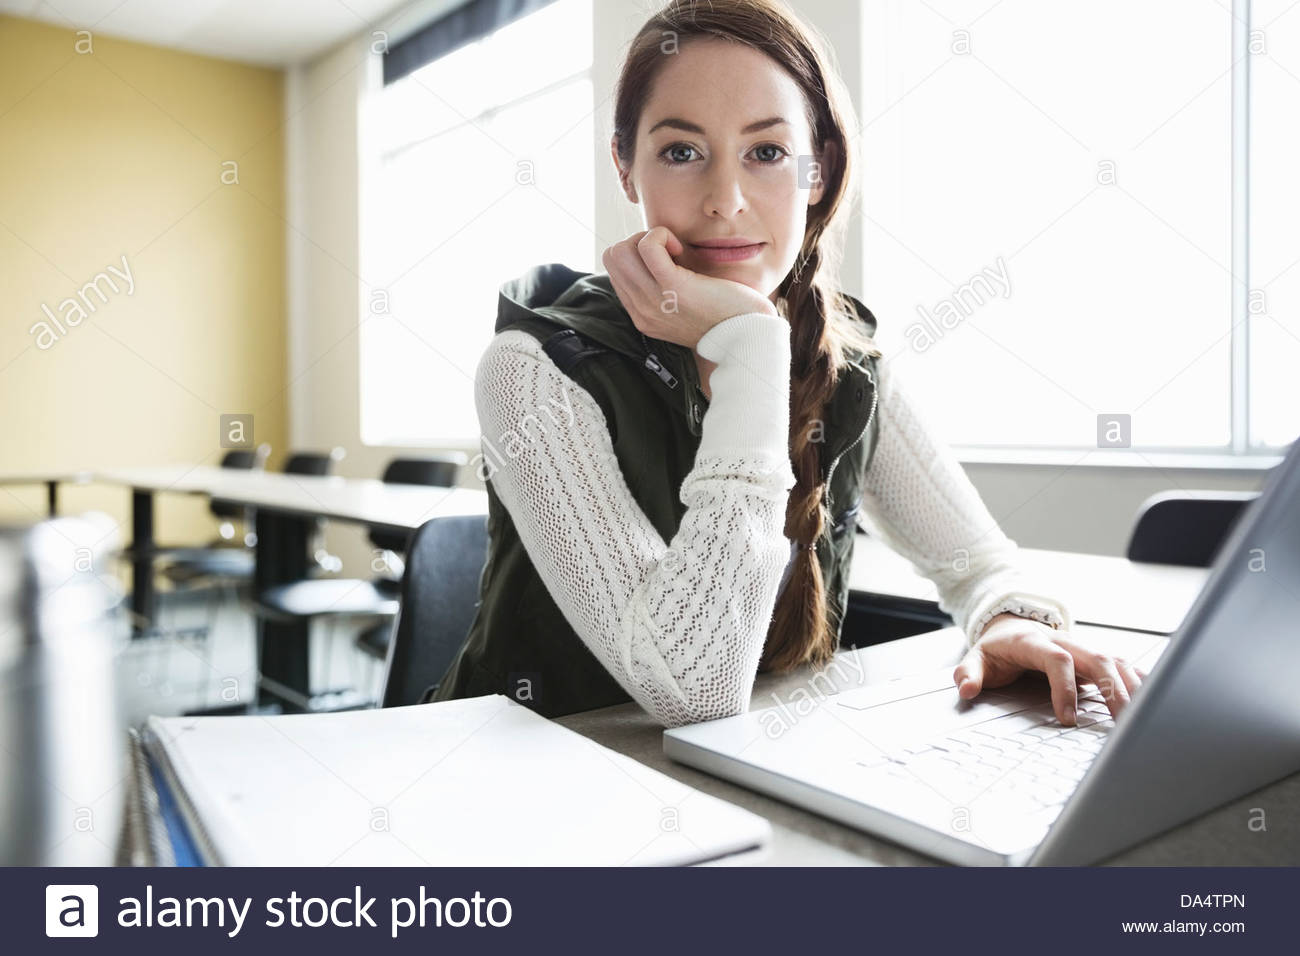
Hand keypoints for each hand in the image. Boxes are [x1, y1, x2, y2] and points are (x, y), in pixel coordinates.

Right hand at [601, 226, 778, 350]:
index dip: (637, 254)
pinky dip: (662, 235)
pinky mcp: (672, 287)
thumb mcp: (684, 307)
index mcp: (642, 315)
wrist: (747, 337)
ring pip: (621, 250)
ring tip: (674, 251)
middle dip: (637, 242)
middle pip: (612, 257)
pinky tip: (681, 248)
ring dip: (648, 238)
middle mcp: (641, 311)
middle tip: (668, 252)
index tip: (666, 260)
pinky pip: (648, 246)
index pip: (614, 271)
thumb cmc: (726, 316)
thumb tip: (656, 254)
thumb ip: (664, 290)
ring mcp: (653, 300)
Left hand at [952, 613, 1147, 725]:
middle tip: (1122, 722)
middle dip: (1112, 689)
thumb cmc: (997, 647)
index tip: (1067, 717)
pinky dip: (1138, 680)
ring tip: (1143, 717)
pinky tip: (1154, 697)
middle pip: (1097, 658)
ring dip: (1131, 687)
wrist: (1011, 624)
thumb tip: (966, 689)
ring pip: (1114, 661)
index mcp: (1034, 641)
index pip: (1058, 660)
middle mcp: (1064, 641)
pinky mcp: (1093, 657)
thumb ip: (969, 673)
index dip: (1065, 687)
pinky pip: (1122, 665)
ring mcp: (1082, 647)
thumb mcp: (976, 657)